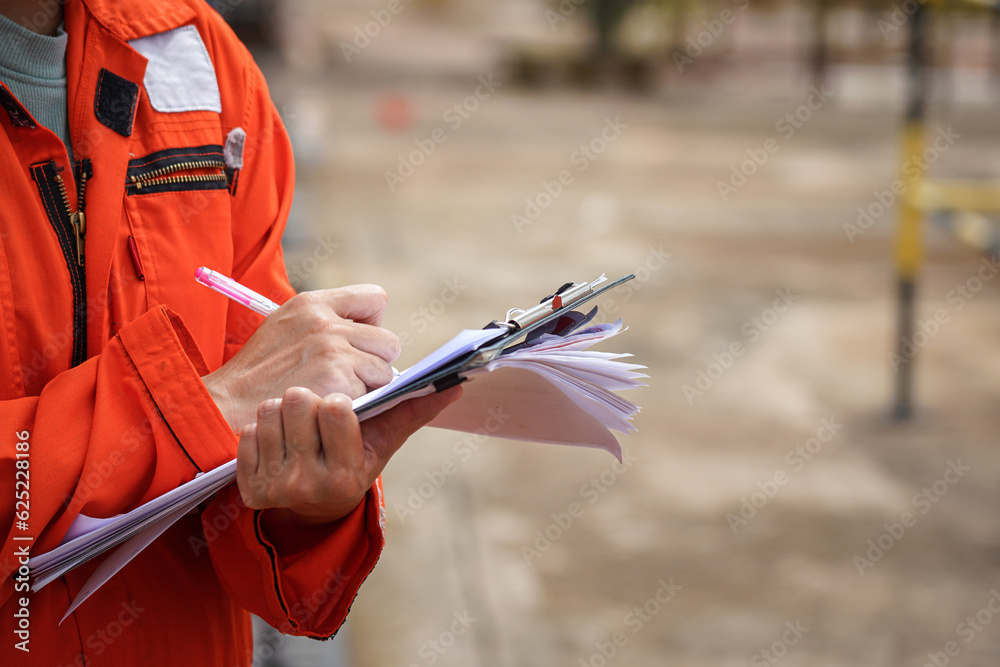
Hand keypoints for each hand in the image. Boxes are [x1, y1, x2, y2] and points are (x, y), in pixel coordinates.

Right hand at [202, 286, 400, 429]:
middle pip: (388, 341)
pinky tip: (327, 404)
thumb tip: (370, 333)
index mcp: (313, 303)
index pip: (375, 297)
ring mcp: (333, 351)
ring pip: (384, 370)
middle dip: (375, 361)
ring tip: (334, 391)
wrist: (228, 403)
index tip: (358, 341)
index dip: (373, 323)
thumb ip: (326, 321)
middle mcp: (326, 323)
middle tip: (349, 376)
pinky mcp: (337, 380)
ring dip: (367, 385)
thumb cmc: (259, 371)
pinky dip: (356, 404)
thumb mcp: (285, 326)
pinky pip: (371, 393)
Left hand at [236, 385, 462, 539]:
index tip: (340, 407)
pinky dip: (262, 430)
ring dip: (284, 411)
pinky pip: (248, 431)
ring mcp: (276, 488)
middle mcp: (309, 486)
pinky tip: (278, 443)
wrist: (315, 507)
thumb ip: (413, 411)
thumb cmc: (355, 461)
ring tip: (297, 426)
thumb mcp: (384, 442)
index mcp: (346, 474)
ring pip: (270, 410)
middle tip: (315, 412)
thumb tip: (453, 386)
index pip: (335, 407)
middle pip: (298, 400)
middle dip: (309, 398)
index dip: (338, 400)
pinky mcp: (249, 487)